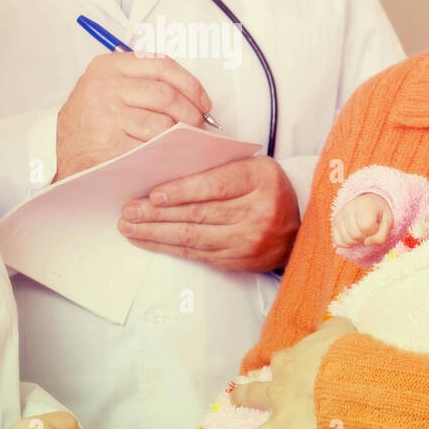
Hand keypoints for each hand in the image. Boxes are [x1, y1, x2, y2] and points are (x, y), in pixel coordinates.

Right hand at [55, 52, 210, 180]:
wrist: (56, 150)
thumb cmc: (89, 119)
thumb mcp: (107, 86)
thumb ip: (142, 80)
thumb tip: (192, 93)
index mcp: (108, 66)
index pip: (162, 66)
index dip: (191, 84)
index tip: (203, 101)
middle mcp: (105, 87)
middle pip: (166, 96)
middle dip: (191, 114)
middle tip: (198, 126)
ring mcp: (105, 117)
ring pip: (162, 124)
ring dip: (179, 136)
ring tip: (182, 141)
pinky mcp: (108, 146)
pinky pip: (150, 149)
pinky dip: (165, 154)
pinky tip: (167, 155)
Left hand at [117, 155, 299, 271]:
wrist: (299, 226)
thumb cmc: (265, 189)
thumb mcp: (251, 167)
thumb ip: (218, 168)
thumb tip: (167, 173)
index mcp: (260, 179)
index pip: (215, 186)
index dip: (182, 191)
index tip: (154, 195)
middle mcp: (257, 212)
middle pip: (199, 214)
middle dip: (158, 214)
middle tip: (129, 211)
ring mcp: (248, 241)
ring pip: (193, 238)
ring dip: (156, 233)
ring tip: (130, 227)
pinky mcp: (237, 261)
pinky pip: (197, 254)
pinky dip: (169, 247)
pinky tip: (149, 240)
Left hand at [217, 316, 357, 428]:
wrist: (352, 385)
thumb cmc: (347, 355)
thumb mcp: (339, 331)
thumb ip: (331, 330)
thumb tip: (333, 328)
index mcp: (288, 363)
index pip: (279, 362)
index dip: (283, 365)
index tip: (287, 368)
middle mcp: (278, 393)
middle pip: (252, 394)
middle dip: (241, 397)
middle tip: (234, 399)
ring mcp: (282, 422)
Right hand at [331, 193, 392, 247]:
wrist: (368, 203)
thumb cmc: (379, 214)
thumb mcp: (388, 222)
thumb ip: (381, 236)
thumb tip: (366, 243)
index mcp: (364, 205)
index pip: (366, 227)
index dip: (373, 230)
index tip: (376, 224)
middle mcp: (348, 208)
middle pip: (355, 235)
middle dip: (364, 237)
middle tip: (368, 229)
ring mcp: (339, 215)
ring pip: (346, 240)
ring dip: (356, 241)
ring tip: (360, 231)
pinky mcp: (334, 222)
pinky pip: (338, 241)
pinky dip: (347, 243)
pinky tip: (353, 236)